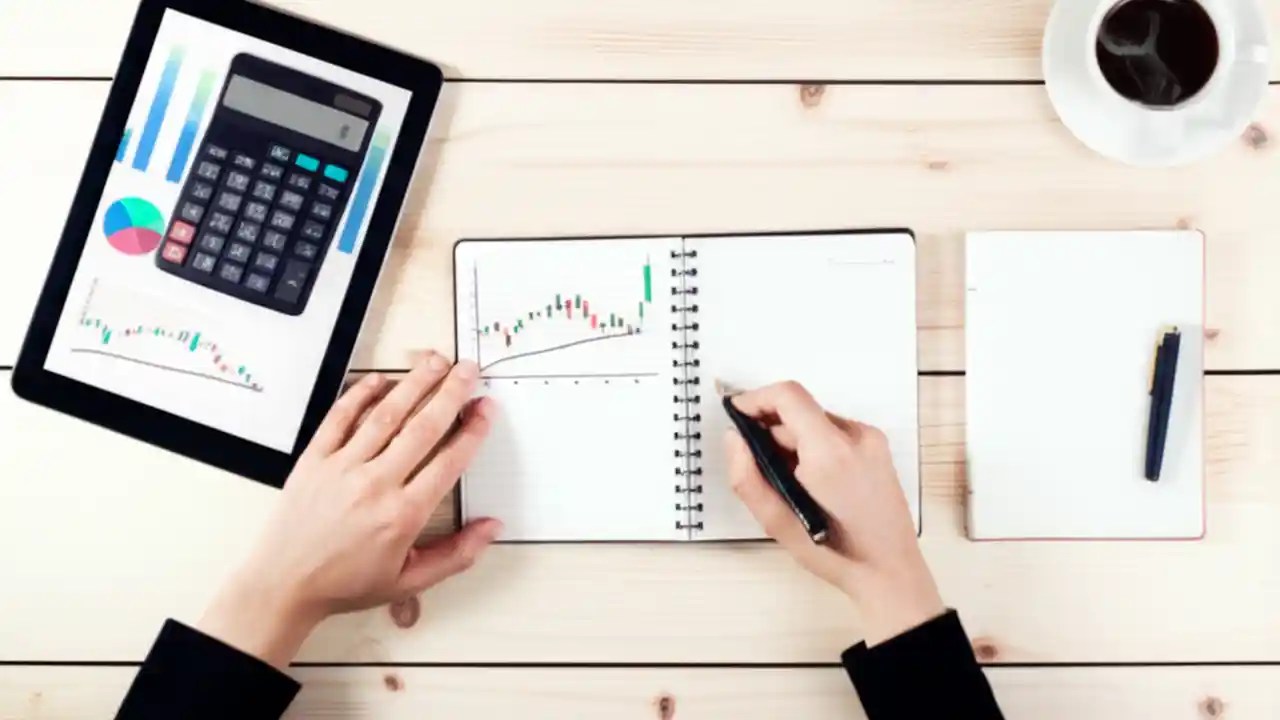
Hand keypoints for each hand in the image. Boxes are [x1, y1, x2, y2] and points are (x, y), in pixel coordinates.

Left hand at [199, 352, 501, 668]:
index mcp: (402, 515)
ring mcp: (342, 468)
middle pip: (422, 428)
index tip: (485, 409)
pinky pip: (340, 418)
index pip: (448, 461)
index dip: (472, 431)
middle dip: (450, 394)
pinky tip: (380, 379)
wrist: (284, 585)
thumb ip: (457, 554)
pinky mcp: (315, 460)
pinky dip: (360, 395)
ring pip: (385, 415)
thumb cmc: (345, 584)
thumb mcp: (410, 580)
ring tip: (435, 362)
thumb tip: (491, 527)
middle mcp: (375, 485)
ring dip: (414, 384)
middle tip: (468, 370)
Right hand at [723, 381, 943, 645]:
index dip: (755, 398)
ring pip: (815, 420)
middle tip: (756, 460)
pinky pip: (833, 432)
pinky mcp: (877, 447)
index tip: (737, 413)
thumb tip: (734, 439)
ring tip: (786, 480)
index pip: (788, 396)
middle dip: (771, 427)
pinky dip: (813, 445)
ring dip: (792, 439)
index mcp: (830, 453)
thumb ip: (747, 478)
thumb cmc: (838, 554)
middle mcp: (855, 438)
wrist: (890, 571)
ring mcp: (871, 440)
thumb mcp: (778, 524)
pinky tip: (810, 480)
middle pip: (800, 408)